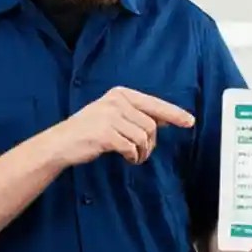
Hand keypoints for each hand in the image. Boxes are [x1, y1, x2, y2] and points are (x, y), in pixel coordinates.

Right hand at [55, 86, 194, 166]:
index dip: (174, 113)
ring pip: (143, 137)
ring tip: (134, 156)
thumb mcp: (114, 115)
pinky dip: (133, 157)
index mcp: (120, 94)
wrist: (61, 142)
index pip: (154, 103)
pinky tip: (126, 158)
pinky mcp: (106, 134)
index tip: (189, 121)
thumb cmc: (89, 130)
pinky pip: (132, 148)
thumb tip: (168, 119)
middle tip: (142, 153)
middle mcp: (116, 102)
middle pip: (151, 125)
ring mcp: (110, 116)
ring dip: (142, 152)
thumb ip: (138, 115)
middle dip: (151, 143)